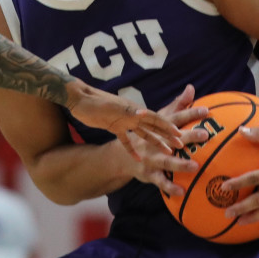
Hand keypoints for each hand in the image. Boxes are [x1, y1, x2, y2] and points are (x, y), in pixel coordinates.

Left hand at [67, 82, 182, 153]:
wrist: (78, 99)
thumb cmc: (95, 102)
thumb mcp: (112, 107)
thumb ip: (129, 111)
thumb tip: (146, 113)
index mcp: (133, 110)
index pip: (155, 119)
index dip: (167, 126)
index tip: (179, 134)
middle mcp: (131, 115)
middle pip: (153, 127)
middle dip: (166, 135)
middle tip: (180, 144)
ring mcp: (123, 121)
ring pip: (142, 134)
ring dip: (154, 142)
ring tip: (166, 151)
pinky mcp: (113, 127)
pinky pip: (125, 140)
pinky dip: (131, 149)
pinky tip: (137, 158)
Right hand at [127, 85, 208, 197]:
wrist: (120, 155)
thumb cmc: (148, 134)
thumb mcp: (159, 118)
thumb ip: (178, 105)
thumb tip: (191, 88)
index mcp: (159, 128)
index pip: (177, 118)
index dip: (191, 113)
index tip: (207, 110)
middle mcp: (155, 142)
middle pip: (172, 138)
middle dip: (188, 136)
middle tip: (205, 134)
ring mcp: (151, 158)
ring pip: (166, 161)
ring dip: (180, 164)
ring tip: (195, 166)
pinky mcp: (148, 173)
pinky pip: (160, 181)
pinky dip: (170, 187)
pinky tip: (182, 191)